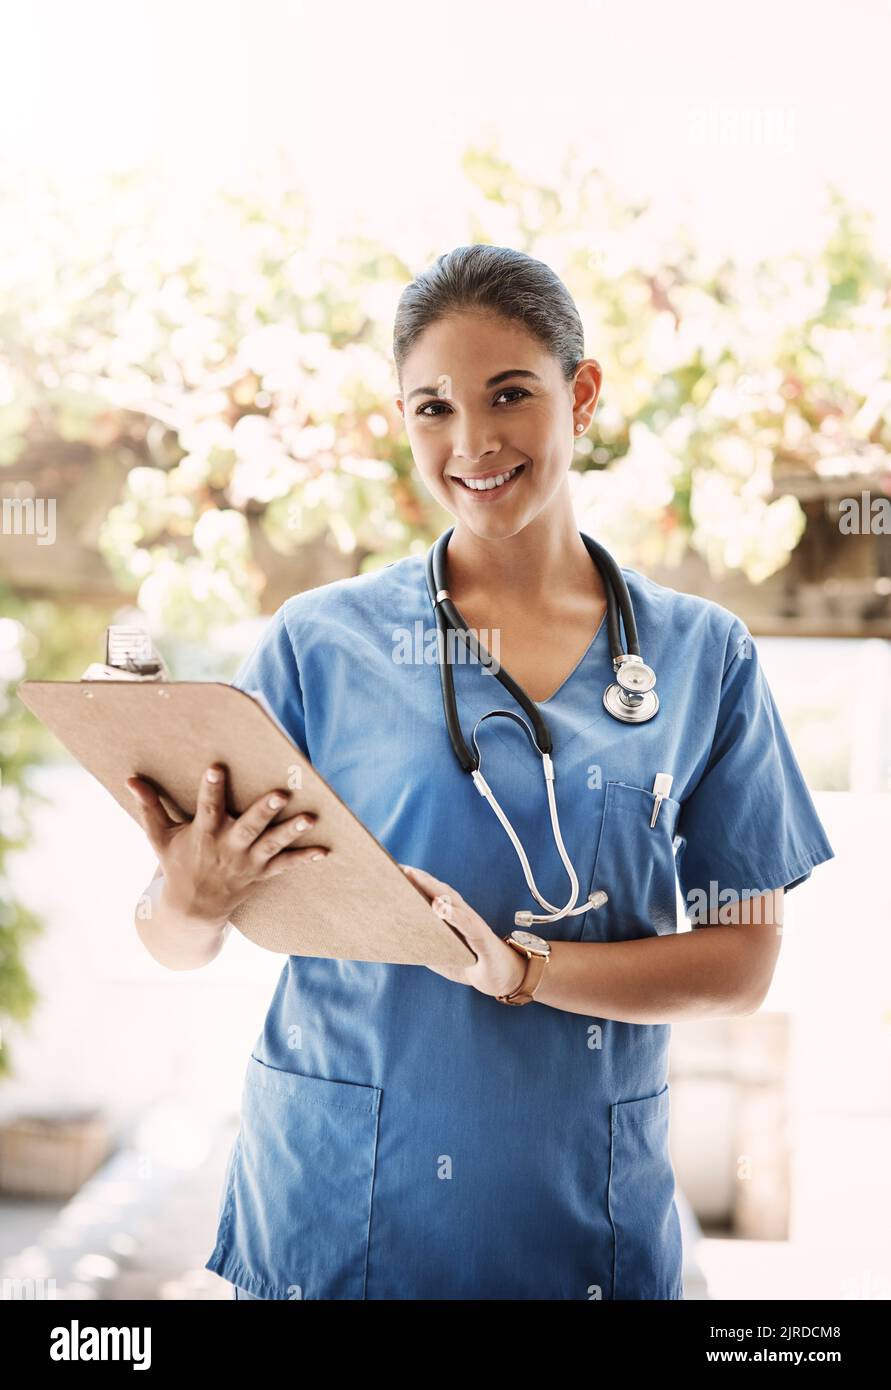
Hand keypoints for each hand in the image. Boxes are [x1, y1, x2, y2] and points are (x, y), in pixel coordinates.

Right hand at [127, 763, 328, 926]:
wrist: (192, 910)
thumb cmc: (176, 865)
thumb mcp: (159, 837)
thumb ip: (150, 807)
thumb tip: (131, 778)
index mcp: (204, 835)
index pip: (207, 808)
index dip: (211, 788)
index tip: (216, 767)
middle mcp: (228, 847)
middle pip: (248, 827)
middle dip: (264, 811)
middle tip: (281, 793)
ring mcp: (247, 862)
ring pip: (272, 845)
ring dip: (291, 832)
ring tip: (309, 817)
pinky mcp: (261, 873)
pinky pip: (286, 865)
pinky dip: (305, 858)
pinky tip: (324, 850)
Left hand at [398, 864, 526, 999]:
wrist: (508, 978)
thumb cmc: (476, 965)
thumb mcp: (446, 959)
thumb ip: (428, 951)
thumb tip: (402, 946)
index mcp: (453, 919)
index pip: (432, 895)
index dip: (414, 883)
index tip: (393, 870)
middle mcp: (463, 916)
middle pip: (439, 892)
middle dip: (419, 878)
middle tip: (398, 867)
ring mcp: (474, 924)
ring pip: (451, 901)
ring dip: (432, 887)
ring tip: (413, 876)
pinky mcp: (483, 938)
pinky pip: (467, 923)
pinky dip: (454, 914)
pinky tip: (440, 907)